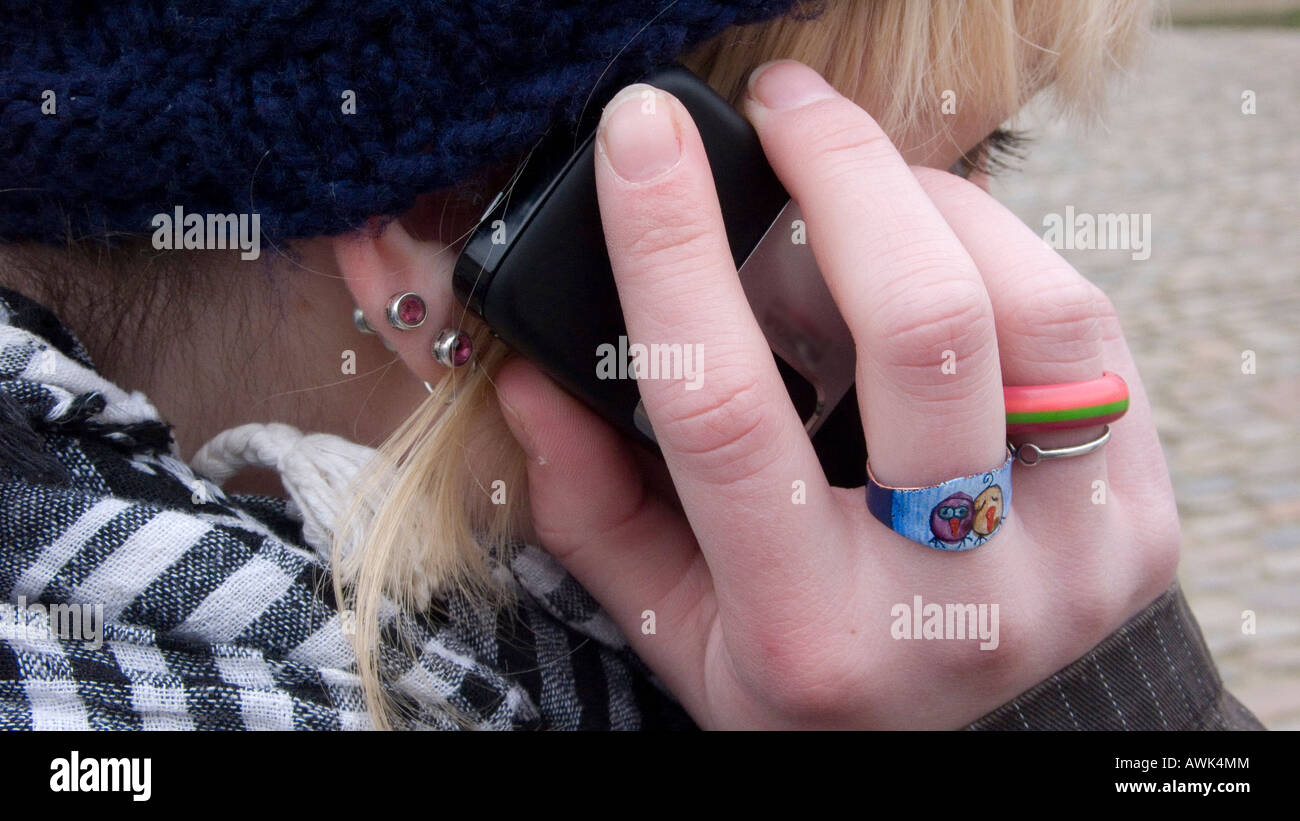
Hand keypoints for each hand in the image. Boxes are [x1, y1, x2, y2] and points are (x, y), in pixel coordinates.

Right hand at [495, 60, 1179, 728]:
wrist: (991, 772)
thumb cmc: (818, 700)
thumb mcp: (682, 638)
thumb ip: (597, 517)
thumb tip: (539, 382)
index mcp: (805, 627)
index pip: (724, 408)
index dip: (670, 250)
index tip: (639, 137)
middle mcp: (948, 596)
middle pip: (917, 326)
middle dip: (841, 171)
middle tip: (785, 105)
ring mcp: (1070, 556)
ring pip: (1031, 309)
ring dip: (937, 200)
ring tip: (868, 178)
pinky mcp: (1142, 517)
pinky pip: (1092, 340)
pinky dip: (1008, 254)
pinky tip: (946, 249)